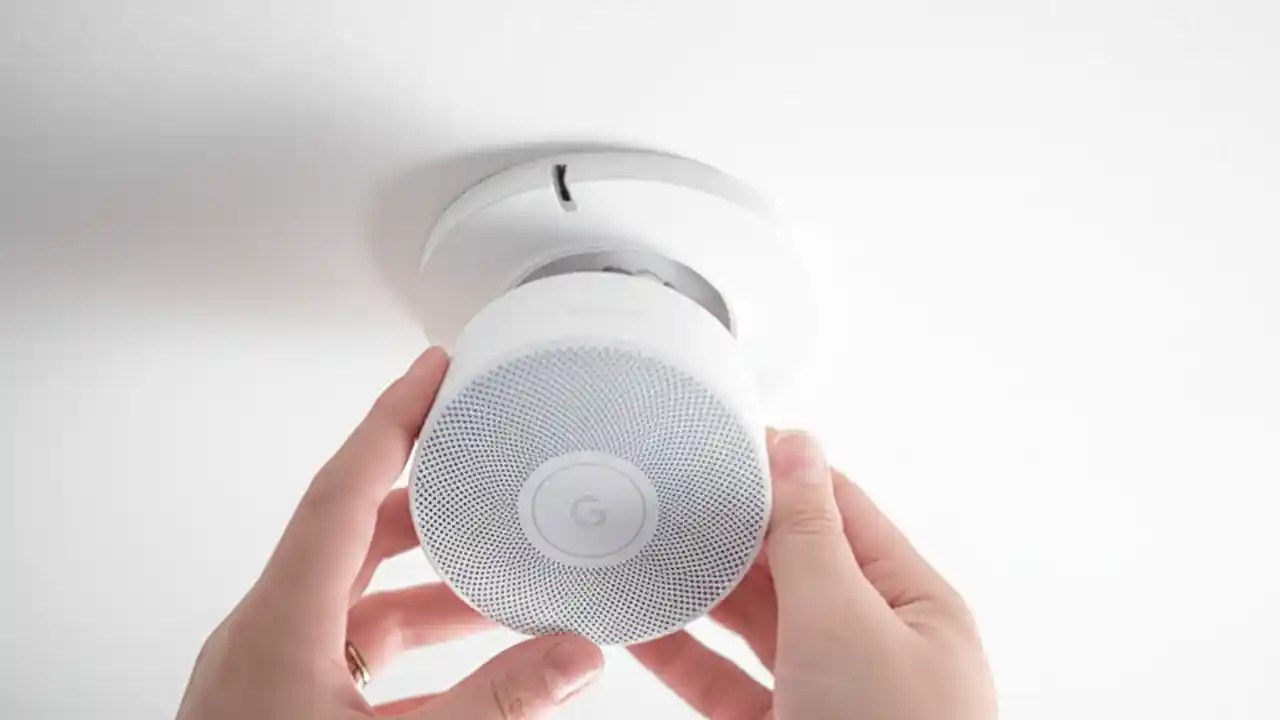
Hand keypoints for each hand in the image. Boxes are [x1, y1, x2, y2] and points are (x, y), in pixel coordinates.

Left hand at [176, 348, 602, 719]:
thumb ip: (495, 702)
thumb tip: (575, 654)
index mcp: (280, 622)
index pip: (343, 488)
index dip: (395, 420)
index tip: (435, 369)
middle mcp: (268, 633)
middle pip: (353, 529)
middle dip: (428, 490)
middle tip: (481, 451)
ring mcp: (272, 671)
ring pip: (359, 594)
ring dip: (432, 575)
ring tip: (503, 565)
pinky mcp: (284, 705)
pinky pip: (357, 645)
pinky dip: (416, 634)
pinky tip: (470, 651)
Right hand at [630, 430, 994, 719]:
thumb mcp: (849, 624)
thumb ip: (812, 537)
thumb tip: (799, 448)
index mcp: (910, 601)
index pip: (838, 508)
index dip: (779, 468)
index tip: (717, 439)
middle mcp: (869, 641)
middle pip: (790, 561)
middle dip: (729, 526)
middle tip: (662, 489)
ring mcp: (822, 690)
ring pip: (751, 621)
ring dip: (698, 587)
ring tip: (640, 545)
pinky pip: (720, 679)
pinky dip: (679, 652)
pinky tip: (639, 625)